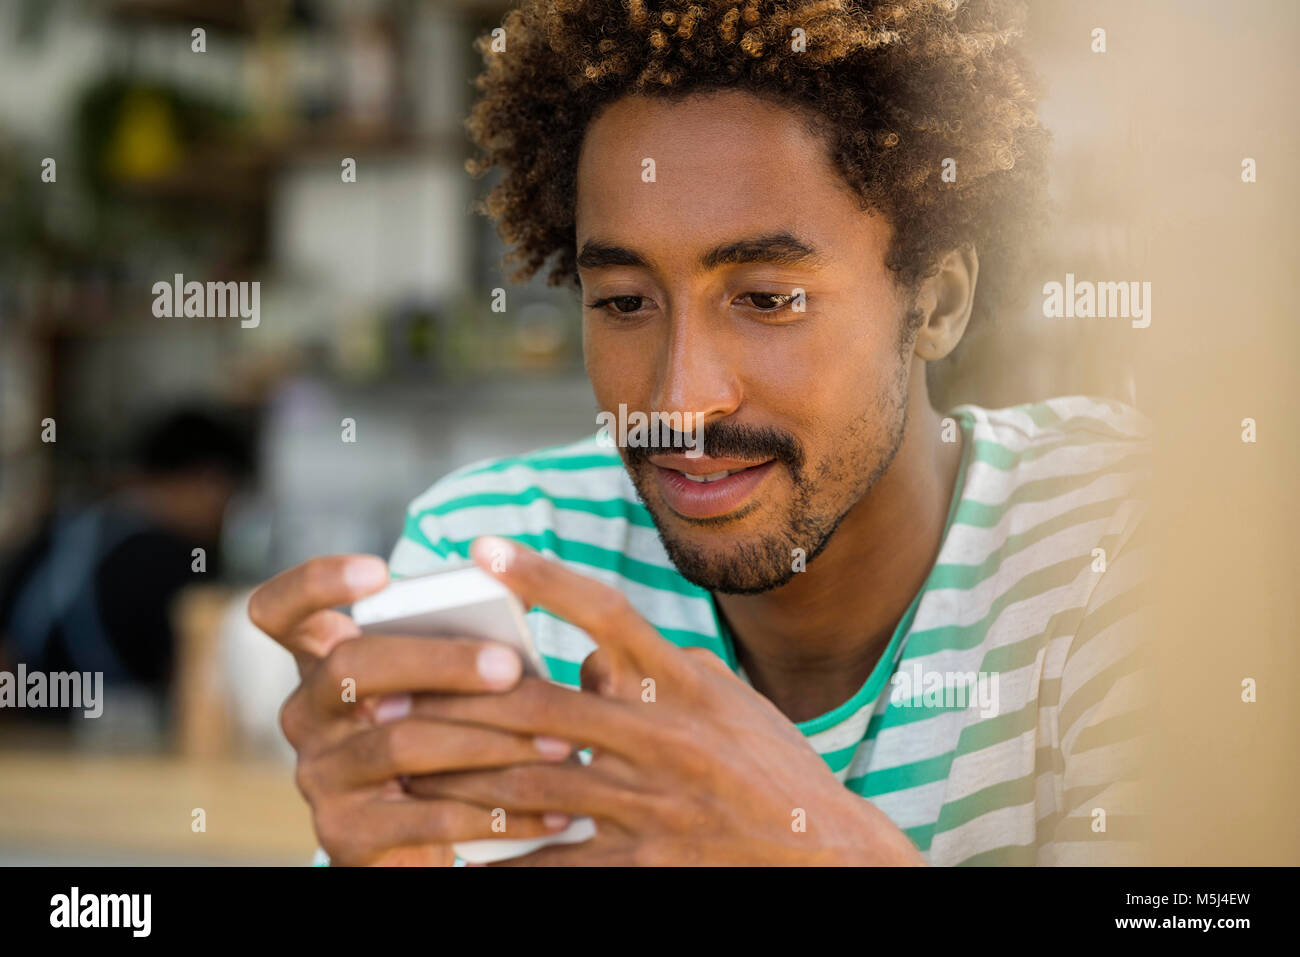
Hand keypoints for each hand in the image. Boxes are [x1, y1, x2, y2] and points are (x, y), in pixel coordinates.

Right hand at [248, 555, 578, 865]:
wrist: (412, 848)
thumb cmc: (442, 746)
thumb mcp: (441, 691)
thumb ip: (463, 643)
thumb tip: (525, 601)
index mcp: (322, 662)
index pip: (282, 610)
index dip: (317, 581)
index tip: (380, 571)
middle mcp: (306, 714)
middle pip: (352, 665)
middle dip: (440, 660)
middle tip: (510, 665)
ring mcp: (318, 775)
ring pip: (400, 742)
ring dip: (488, 740)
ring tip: (555, 743)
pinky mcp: (343, 834)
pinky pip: (428, 816)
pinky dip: (496, 813)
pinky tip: (548, 812)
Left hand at [404, 536, 925, 865]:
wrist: (828, 855)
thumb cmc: (772, 768)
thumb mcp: (724, 700)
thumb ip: (650, 672)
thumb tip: (581, 660)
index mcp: (686, 681)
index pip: (607, 611)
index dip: (543, 576)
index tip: (483, 548)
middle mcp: (664, 735)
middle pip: (540, 703)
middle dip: (457, 694)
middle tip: (387, 685)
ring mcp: (652, 804)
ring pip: (531, 782)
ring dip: (456, 771)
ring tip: (397, 760)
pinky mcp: (644, 865)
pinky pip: (554, 863)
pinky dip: (499, 858)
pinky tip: (451, 851)